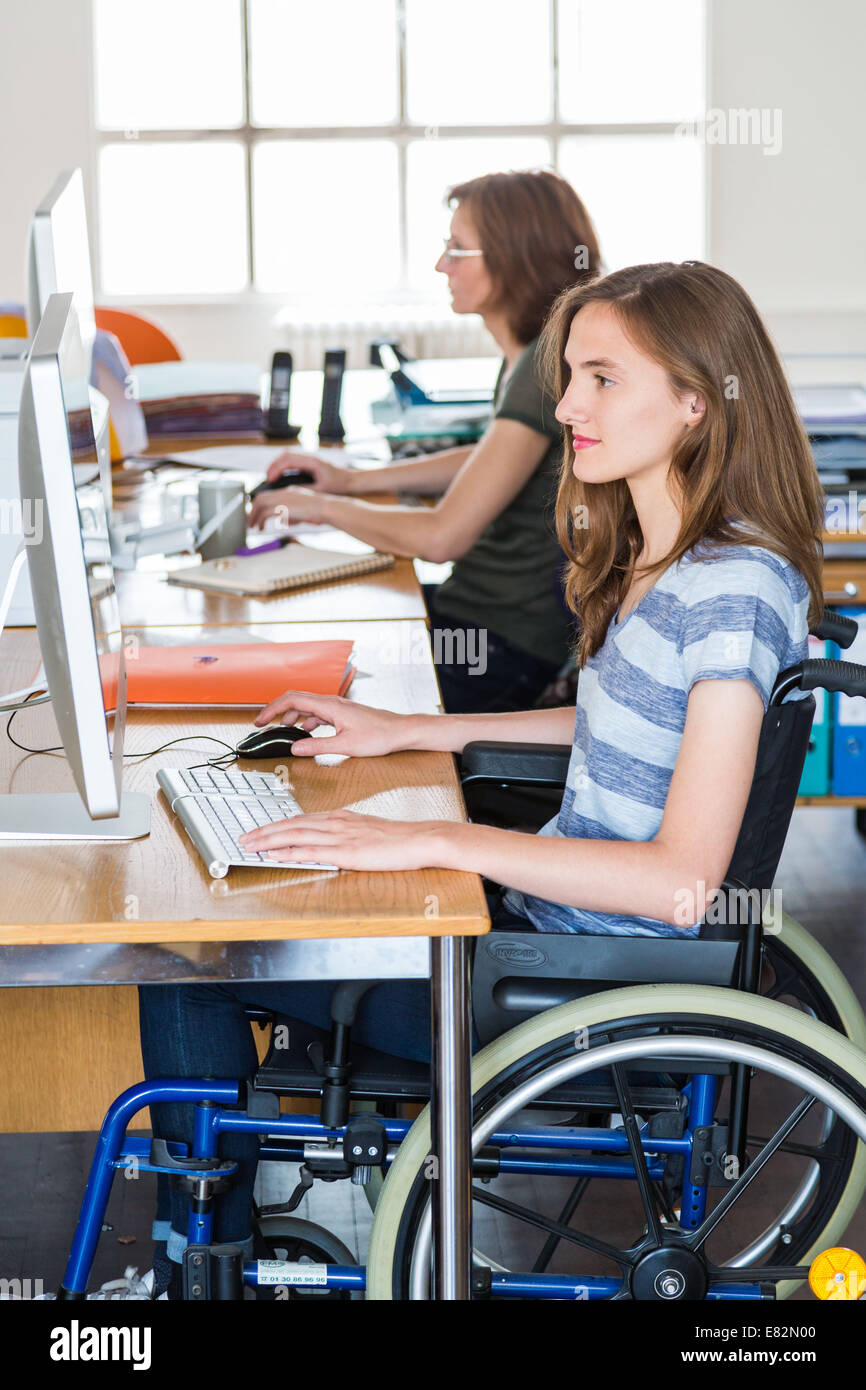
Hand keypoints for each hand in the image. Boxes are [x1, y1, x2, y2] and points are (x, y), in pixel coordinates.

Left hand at [238, 808, 454, 871]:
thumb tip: (326, 842)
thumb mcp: (365, 831)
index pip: (300, 819)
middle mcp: (335, 822)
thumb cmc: (396, 838)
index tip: (258, 830)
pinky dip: (289, 852)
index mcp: (339, 817)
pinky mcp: (346, 851)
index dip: (276, 825)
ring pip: (295, 835)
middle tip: (244, 837)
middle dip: (264, 831)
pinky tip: (275, 855)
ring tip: (250, 845)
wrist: (418, 839)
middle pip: (291, 824)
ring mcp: (340, 836)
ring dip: (269, 840)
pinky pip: (311, 850)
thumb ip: (343, 834)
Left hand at [248, 485, 328, 529]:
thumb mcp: (305, 511)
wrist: (326, 508)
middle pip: (261, 498)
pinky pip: (264, 513)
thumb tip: (286, 521)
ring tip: (253, 526)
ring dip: (254, 516)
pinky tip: (261, 528)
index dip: (260, 504)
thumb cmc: (321, 511)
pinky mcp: (282, 507)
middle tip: (250, 520)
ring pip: (259, 504)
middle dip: (253, 510)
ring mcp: (282, 499)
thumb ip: (294, 513)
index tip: (257, 513)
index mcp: (289, 491)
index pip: (269, 495)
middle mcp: (284, 492)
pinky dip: (260, 521)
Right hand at [252, 690, 411, 757]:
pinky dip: (306, 721)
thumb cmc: (379, 736)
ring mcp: (336, 707)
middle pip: (295, 699)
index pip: (292, 701)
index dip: (272, 709)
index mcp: (329, 706)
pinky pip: (317, 713)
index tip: (260, 721)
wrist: (400, 731)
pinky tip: (305, 732)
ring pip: (306, 706)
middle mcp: (331, 702)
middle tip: (262, 724)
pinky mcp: (342, 713)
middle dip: (276, 710)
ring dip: (291, 716)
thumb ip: (317, 747)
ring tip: (281, 729)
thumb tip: (294, 748)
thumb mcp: (345, 746)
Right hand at [265, 450, 354, 493]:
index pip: (288, 460)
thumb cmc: (338, 484)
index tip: (270, 479)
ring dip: (277, 464)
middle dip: (273, 465)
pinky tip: (279, 476)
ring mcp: (308, 458)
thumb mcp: (321, 489)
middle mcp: (309, 457)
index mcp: (312, 461)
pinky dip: (283, 466)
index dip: (276, 469)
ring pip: (287, 456)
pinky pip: (292, 460)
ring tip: (270, 477)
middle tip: (266, 478)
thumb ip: (306, 489)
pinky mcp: (308, 462)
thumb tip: (289, 491)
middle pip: (285, 455)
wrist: (349, 479)